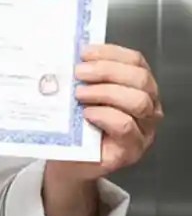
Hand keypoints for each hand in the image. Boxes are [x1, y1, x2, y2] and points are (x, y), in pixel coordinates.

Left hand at [49, 43, 162, 182]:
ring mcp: (143, 130)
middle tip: (79, 73)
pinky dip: (105, 115)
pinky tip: (87, 114)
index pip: (135, 61)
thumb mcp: (80, 96)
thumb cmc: (75, 126)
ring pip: (138, 101)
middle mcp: (147, 107)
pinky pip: (125, 126)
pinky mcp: (131, 150)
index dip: (111, 53)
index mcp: (137, 87)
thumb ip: (83, 78)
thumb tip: (70, 56)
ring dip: (106, 92)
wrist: (68, 162)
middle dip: (107, 71)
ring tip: (79, 94)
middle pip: (140, 80)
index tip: (84, 53)